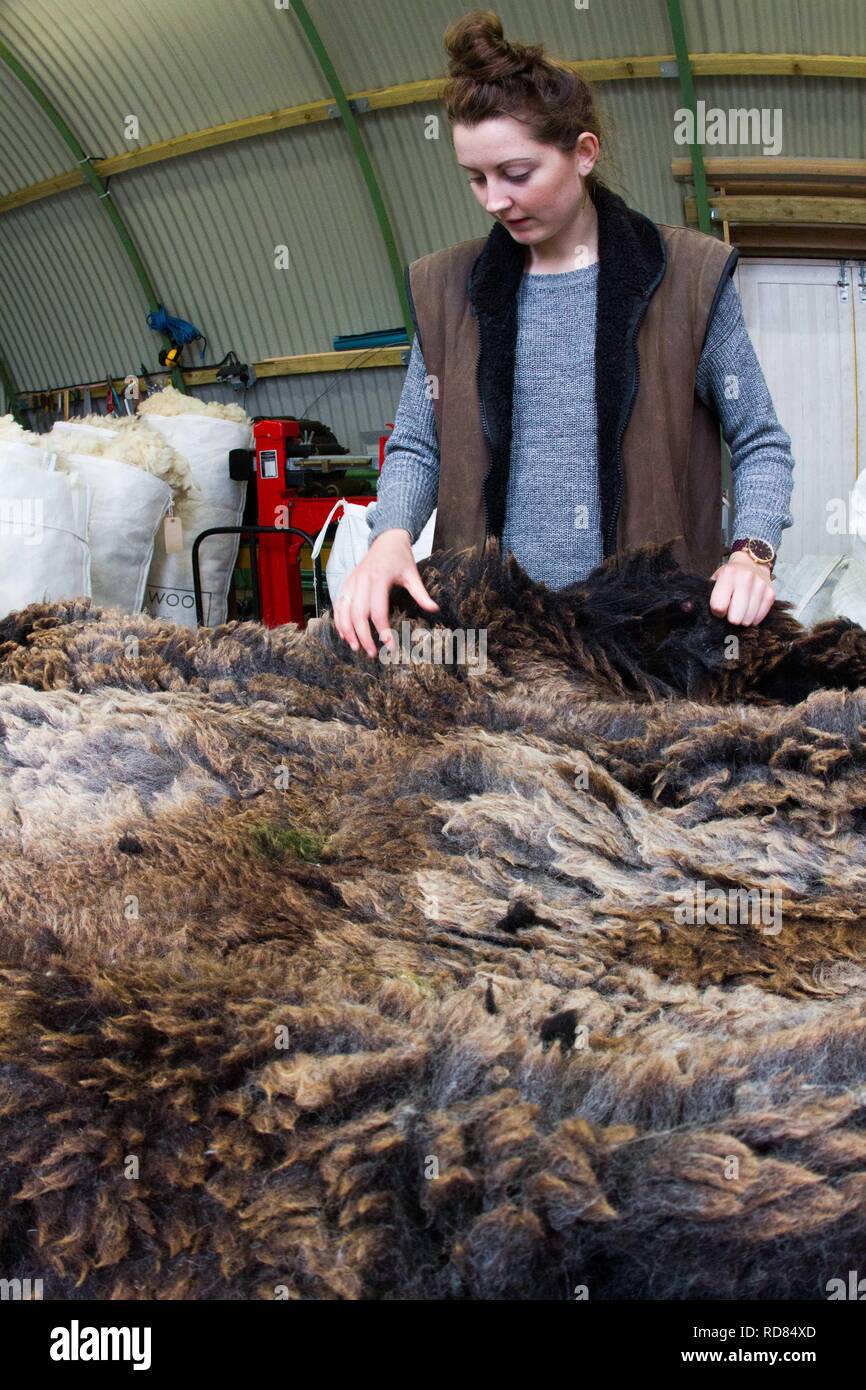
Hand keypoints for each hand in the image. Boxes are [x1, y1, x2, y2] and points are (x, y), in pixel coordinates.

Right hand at [333, 528, 438, 657]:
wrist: (386, 538)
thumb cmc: (400, 557)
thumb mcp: (413, 574)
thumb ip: (421, 594)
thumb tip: (435, 609)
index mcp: (379, 578)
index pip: (378, 610)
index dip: (382, 630)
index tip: (389, 645)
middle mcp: (362, 581)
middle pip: (358, 614)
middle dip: (364, 636)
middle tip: (372, 653)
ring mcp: (352, 582)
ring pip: (344, 611)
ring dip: (348, 631)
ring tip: (355, 647)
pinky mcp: (346, 583)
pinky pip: (339, 604)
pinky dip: (339, 620)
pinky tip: (344, 634)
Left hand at [709, 550, 775, 625]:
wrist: (752, 562)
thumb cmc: (728, 576)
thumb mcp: (714, 580)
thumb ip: (702, 594)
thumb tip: (686, 607)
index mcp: (728, 574)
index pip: (719, 607)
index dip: (717, 611)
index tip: (718, 608)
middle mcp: (746, 579)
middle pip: (735, 617)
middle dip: (730, 618)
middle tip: (730, 610)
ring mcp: (760, 586)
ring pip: (748, 620)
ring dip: (742, 619)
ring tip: (739, 609)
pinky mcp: (771, 594)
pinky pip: (759, 618)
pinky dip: (753, 618)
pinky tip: (749, 610)